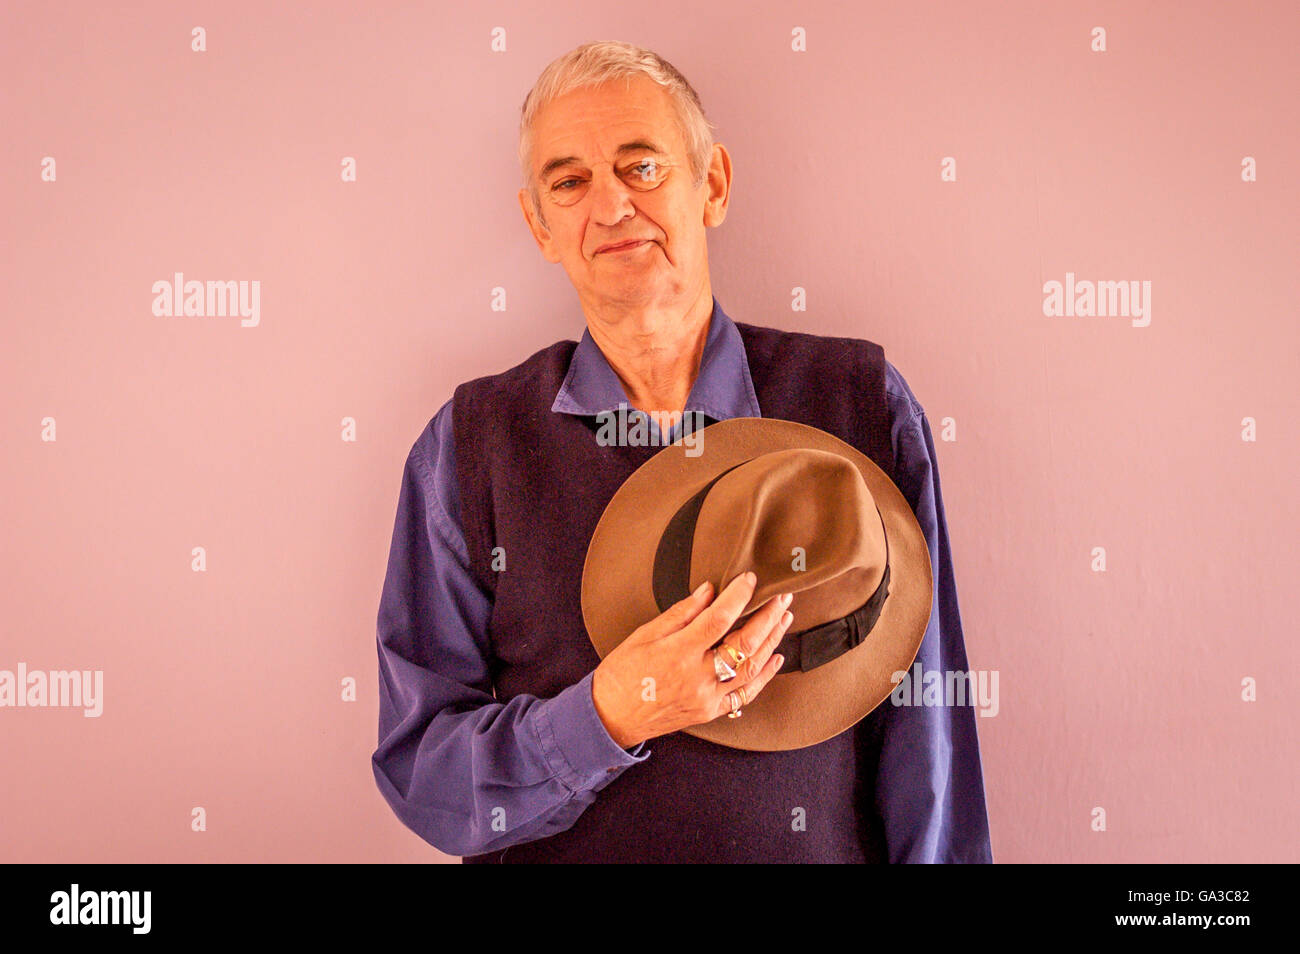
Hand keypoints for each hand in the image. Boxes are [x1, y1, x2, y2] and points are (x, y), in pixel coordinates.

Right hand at [590, 571, 793, 748]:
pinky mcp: (710, 711)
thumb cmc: (622, 674)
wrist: (611, 717)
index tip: (750, 579)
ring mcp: (707, 697)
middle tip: (782, 597)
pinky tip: (776, 658)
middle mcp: (697, 677)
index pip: (719, 619)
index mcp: (678, 653)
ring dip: (772, 641)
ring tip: (784, 618)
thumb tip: (708, 591)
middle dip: (768, 617)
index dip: (739, 596)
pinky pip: (745, 695)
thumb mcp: (644, 635)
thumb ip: (680, 613)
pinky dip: (764, 676)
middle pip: (745, 643)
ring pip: (752, 668)